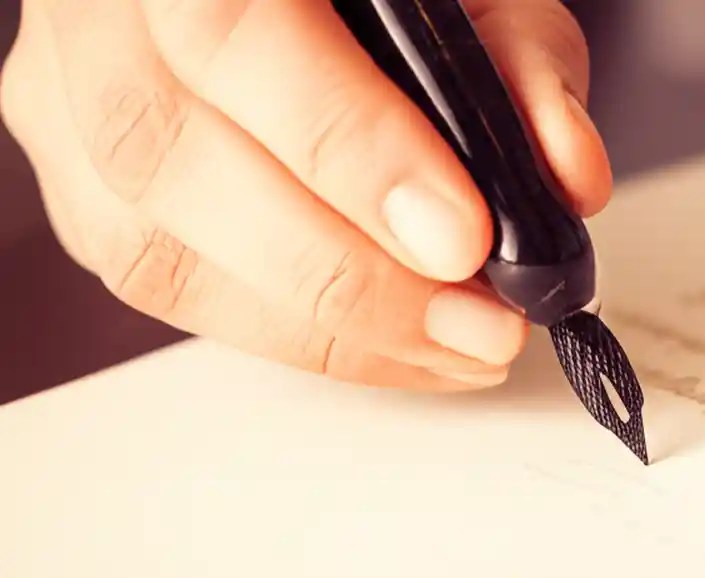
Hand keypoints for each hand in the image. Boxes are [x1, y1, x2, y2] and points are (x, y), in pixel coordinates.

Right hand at [0, 0, 611, 390]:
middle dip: (349, 274)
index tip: (462, 239)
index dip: (347, 148)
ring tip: (458, 347)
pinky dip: (298, 336)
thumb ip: (520, 70)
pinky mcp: (91, 198)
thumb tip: (567, 181)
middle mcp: (96, 20)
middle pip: (176, 159)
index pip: (232, 35)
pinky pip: (176, 293)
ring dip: (329, 329)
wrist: (285, 9)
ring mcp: (67, 110)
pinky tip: (393, 344)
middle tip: (480, 324)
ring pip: (160, 253)